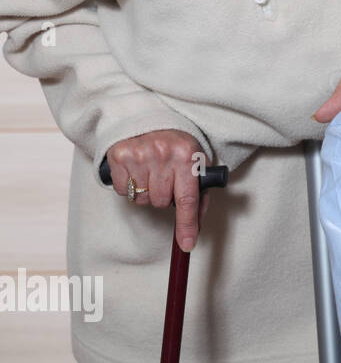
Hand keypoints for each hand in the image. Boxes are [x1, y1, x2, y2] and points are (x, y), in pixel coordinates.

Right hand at [105, 129, 210, 251]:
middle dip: (164, 197)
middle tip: (166, 179)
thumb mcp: (196, 162)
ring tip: (151, 173)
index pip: (188, 199)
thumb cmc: (177, 146)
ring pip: (142, 199)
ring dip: (146, 193)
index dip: (187, 224)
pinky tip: (136, 171)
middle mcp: (163, 154)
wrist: (150, 118)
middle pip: (161, 202)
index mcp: (187, 156)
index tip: (187, 244)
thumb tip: (195, 227)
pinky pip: (123, 191)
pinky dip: (129, 187)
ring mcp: (139, 154)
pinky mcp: (119, 156)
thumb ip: (199, 194)